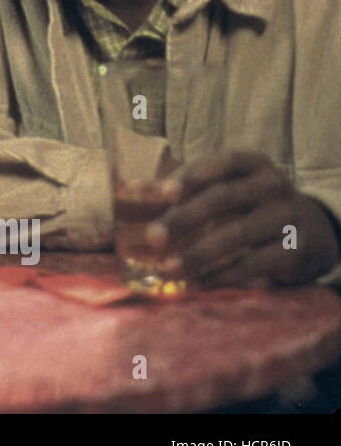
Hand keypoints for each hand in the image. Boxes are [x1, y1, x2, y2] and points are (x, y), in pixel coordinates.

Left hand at [148, 150, 340, 287]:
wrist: (312, 231)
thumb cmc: (250, 205)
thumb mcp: (227, 187)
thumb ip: (185, 187)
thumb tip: (133, 189)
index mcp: (254, 164)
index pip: (223, 162)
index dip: (193, 175)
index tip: (164, 192)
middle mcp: (273, 186)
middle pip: (224, 198)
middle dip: (185, 217)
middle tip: (153, 237)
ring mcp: (287, 218)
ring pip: (237, 234)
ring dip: (198, 252)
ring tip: (169, 267)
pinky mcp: (295, 251)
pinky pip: (254, 264)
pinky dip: (223, 275)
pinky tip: (198, 282)